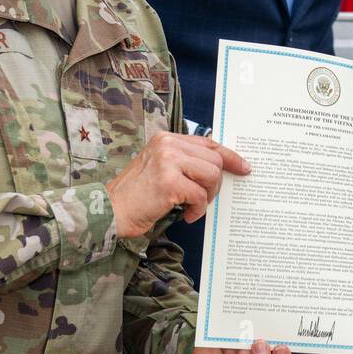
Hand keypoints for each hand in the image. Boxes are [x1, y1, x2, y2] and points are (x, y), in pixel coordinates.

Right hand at [105, 132, 248, 237]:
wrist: (108, 211)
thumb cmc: (136, 195)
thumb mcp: (159, 168)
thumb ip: (184, 162)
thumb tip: (217, 168)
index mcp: (166, 138)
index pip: (208, 143)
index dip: (229, 156)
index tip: (244, 167)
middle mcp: (167, 144)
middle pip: (214, 159)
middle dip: (216, 183)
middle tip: (204, 199)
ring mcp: (168, 161)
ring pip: (212, 175)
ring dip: (207, 196)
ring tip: (193, 207)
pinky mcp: (168, 181)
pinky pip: (200, 195)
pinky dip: (197, 210)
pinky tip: (186, 215)